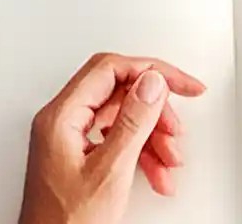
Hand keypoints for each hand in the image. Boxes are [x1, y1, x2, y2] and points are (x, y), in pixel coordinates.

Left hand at [19, 53, 206, 223]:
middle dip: (154, 111)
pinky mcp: (76, 155)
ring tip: (168, 161)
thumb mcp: (109, 171)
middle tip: (175, 130)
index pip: (110, 69)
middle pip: (117, 92)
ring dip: (151, 137)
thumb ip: (132, 123)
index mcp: (61, 117)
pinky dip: (139, 152)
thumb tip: (151, 82)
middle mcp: (60, 121)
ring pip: (119, 118)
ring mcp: (67, 138)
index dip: (151, 71)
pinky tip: (154, 170)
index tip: (180, 84)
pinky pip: (113, 139)